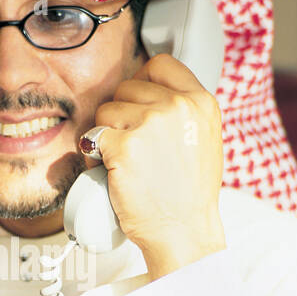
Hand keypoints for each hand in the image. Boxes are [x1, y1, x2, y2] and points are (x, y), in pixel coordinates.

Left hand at [82, 53, 226, 280]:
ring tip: (123, 161)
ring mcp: (150, 123)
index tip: (138, 106)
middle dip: (121, 115)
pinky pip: (93, 137)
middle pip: (126, 87)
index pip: (160, 64)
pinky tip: (110, 172)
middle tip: (131, 146)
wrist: (184, 231)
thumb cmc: (190, 194)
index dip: (142, 83)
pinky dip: (94, 155)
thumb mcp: (204, 139)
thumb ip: (183, 111)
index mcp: (201, 102)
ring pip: (106, 110)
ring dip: (105, 134)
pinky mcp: (124, 145)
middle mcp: (178, 106)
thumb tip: (152, 93)